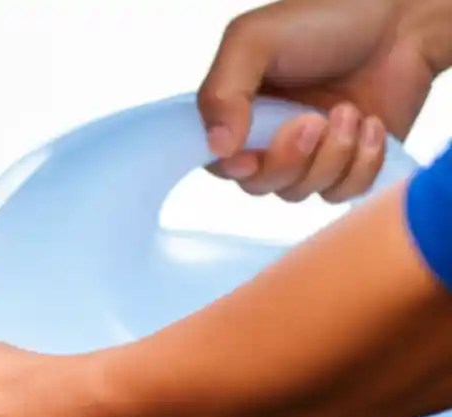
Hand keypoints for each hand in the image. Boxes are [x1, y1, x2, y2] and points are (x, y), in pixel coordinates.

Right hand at [199, 0, 447, 201]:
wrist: (403, 23)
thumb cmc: (327, 19)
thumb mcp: (254, 40)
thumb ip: (221, 92)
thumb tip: (217, 149)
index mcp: (237, 109)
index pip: (217, 161)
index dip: (233, 166)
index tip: (251, 155)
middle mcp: (268, 136)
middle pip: (257, 184)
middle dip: (288, 159)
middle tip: (314, 120)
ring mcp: (309, 154)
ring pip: (300, 192)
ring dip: (331, 155)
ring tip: (351, 111)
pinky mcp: (349, 166)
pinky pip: (343, 193)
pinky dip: (362, 164)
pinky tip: (372, 126)